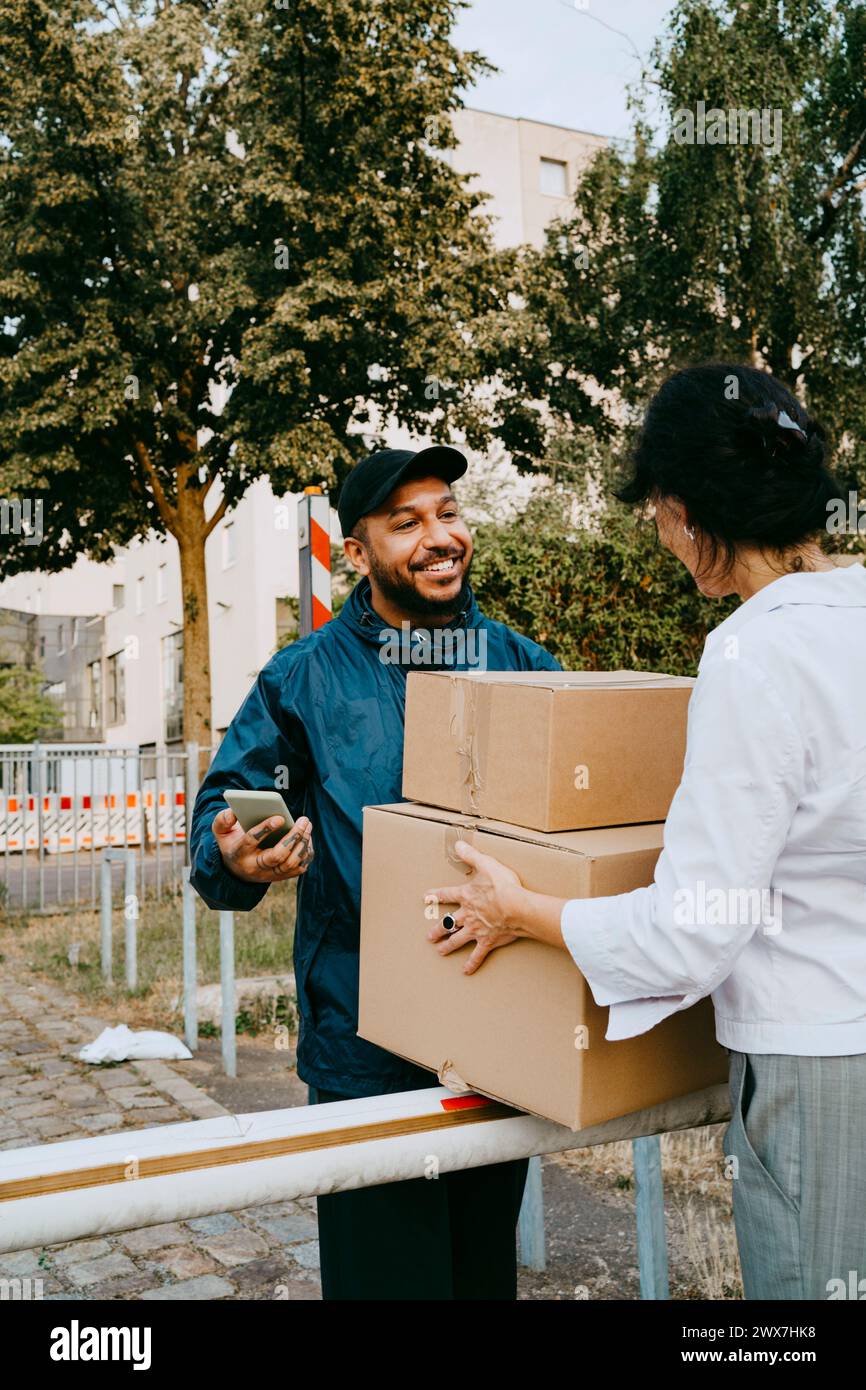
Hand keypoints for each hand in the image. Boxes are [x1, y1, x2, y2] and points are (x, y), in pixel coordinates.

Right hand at [212, 809, 313, 883]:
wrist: (237, 871)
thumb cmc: (233, 844)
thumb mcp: (221, 832)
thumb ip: (222, 820)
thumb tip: (233, 812)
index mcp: (239, 853)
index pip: (251, 841)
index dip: (265, 828)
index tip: (280, 817)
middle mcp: (255, 867)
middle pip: (277, 856)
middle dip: (292, 837)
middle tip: (303, 820)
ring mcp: (270, 874)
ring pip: (290, 863)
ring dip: (302, 843)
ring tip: (307, 824)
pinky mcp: (282, 877)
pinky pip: (298, 868)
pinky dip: (306, 852)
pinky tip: (307, 836)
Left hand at [425, 840, 525, 974]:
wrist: (517, 907)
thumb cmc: (503, 886)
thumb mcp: (486, 864)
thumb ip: (471, 855)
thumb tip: (457, 844)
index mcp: (466, 896)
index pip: (447, 895)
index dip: (435, 895)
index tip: (426, 897)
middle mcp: (468, 914)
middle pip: (448, 922)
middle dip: (438, 929)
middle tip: (429, 936)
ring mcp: (476, 929)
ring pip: (458, 939)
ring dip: (448, 945)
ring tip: (440, 951)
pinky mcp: (488, 940)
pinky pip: (477, 954)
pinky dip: (472, 963)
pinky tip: (466, 971)